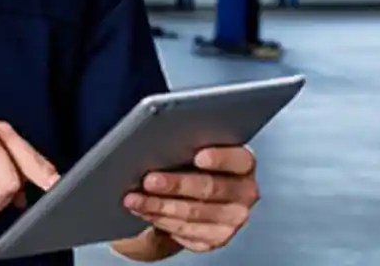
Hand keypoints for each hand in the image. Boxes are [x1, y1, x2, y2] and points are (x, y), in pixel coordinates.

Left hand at [123, 146, 258, 253]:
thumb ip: (189, 144)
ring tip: (135, 198)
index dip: (219, 158)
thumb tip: (162, 140)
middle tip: (150, 180)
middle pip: (210, 188)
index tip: (198, 156)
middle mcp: (244, 192)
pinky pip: (185, 231)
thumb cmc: (192, 165)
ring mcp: (232, 219)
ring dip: (159, 206)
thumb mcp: (194, 149)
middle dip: (176, 184)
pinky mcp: (216, 238)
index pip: (238, 159)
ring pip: (193, 213)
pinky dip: (159, 219)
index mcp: (244, 164)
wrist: (192, 198)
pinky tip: (144, 210)